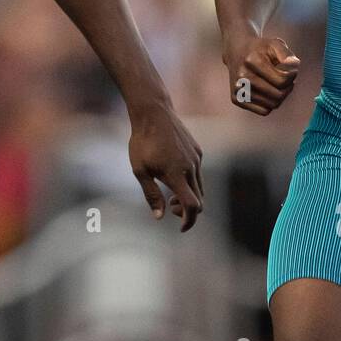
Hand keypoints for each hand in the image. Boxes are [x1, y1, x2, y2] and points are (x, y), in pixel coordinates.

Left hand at [128, 101, 203, 231]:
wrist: (153, 112)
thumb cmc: (142, 141)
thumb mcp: (140, 170)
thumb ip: (151, 194)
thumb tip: (160, 216)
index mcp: (176, 175)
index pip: (192, 206)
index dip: (189, 221)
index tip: (181, 227)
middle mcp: (191, 168)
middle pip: (199, 200)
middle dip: (187, 210)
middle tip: (170, 206)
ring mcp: (196, 158)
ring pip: (200, 187)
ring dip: (189, 195)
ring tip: (170, 191)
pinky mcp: (197, 151)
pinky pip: (198, 173)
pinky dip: (190, 181)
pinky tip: (174, 173)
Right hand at [225, 35, 299, 114]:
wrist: (236, 51)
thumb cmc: (260, 49)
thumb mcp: (275, 44)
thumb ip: (288, 55)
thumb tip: (294, 69)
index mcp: (252, 61)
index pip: (282, 81)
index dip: (292, 76)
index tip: (290, 70)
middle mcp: (242, 77)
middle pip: (278, 95)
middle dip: (288, 88)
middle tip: (286, 79)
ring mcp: (238, 89)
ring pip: (272, 105)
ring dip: (280, 95)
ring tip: (277, 84)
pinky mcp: (236, 99)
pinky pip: (264, 111)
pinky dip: (270, 103)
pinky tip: (268, 91)